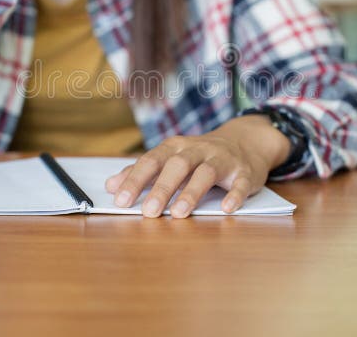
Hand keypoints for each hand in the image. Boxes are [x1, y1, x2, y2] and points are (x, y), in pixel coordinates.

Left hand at [105, 115, 291, 217]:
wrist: (245, 141)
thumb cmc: (200, 155)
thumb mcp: (171, 158)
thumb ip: (142, 172)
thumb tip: (111, 186)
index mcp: (176, 147)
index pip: (151, 160)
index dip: (135, 180)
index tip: (120, 200)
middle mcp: (198, 150)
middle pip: (177, 165)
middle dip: (162, 188)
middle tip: (148, 212)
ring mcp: (222, 159)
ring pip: (206, 173)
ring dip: (191, 193)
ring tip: (179, 214)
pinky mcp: (244, 172)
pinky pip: (240, 182)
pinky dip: (234, 195)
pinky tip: (226, 209)